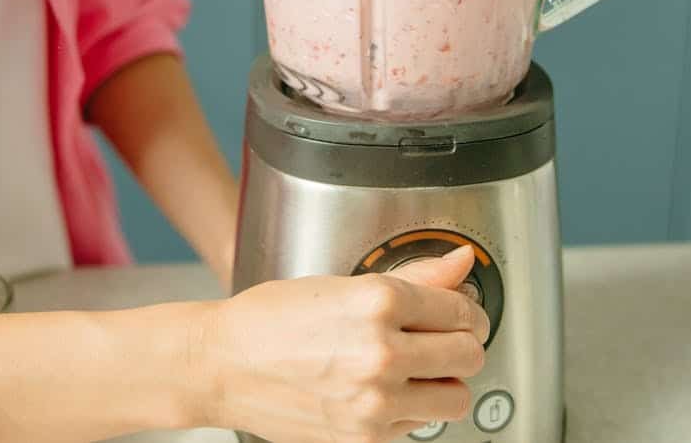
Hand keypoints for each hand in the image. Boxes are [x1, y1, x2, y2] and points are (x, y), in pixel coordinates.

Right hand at [201, 246, 488, 442]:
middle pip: (469, 355)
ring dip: (445, 383)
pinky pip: (419, 426)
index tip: (458, 313)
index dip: (465, 310)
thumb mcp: (340, 283)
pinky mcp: (365, 438)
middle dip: (462, 344)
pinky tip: (385, 390)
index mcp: (378, 301)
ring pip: (456, 398)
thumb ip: (413, 277)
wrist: (221, 366)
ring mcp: (375, 401)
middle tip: (444, 341)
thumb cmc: (269, 320)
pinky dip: (411, 410)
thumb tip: (460, 264)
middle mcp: (382, 353)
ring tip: (420, 371)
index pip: (461, 310)